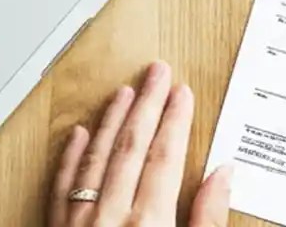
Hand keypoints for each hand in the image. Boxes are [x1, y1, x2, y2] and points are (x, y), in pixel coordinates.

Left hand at [49, 61, 231, 226]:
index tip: (182, 94)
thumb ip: (207, 218)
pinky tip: (79, 134)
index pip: (166, 157)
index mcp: (150, 222)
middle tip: (156, 73)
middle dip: (148, 105)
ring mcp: (80, 222)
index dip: (176, 121)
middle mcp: (112, 216)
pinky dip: (72, 157)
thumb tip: (223, 176)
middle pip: (132, 147)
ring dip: (112, 121)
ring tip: (124, 92)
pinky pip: (62, 185)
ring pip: (97, 158)